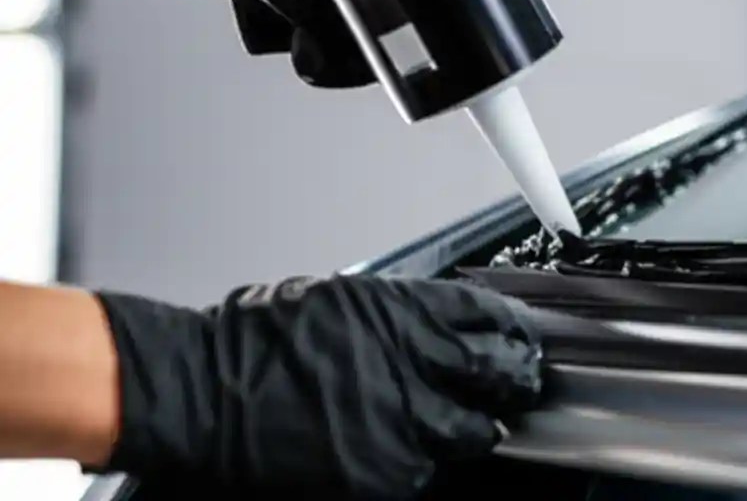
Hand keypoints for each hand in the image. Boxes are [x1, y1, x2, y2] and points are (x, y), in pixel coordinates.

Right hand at [95, 276, 542, 498]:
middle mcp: (417, 362)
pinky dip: (425, 461)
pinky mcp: (385, 470)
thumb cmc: (258, 340)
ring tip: (471, 422)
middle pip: (501, 371)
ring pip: (475, 430)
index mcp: (407, 311)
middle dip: (515, 377)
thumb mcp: (342, 296)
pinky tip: (411, 450)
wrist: (205, 393)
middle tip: (518, 381)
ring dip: (475, 425)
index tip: (520, 335)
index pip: (492, 316)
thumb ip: (402, 313)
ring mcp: (406, 420)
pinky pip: (427, 469)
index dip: (513, 327)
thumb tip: (441, 322)